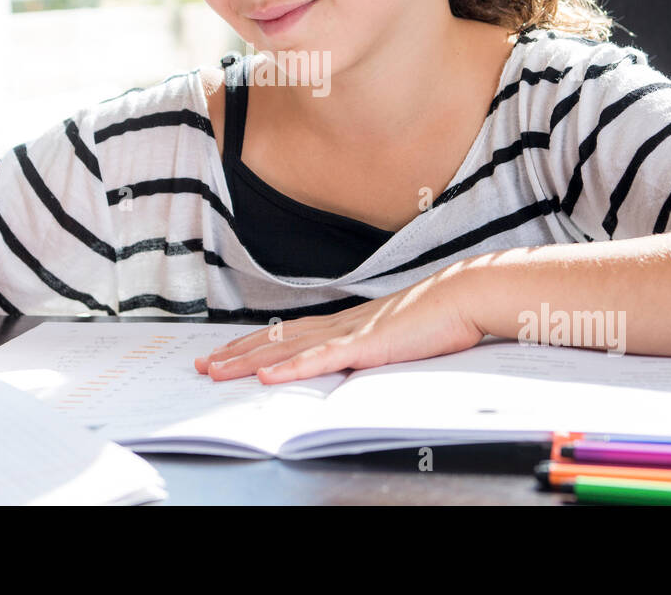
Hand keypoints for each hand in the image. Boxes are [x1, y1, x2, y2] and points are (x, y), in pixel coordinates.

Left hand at [193, 264, 484, 383]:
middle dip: (237, 353)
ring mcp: (350, 332)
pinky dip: (291, 367)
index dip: (256, 345)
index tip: (227, 353)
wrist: (465, 294)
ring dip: (249, 361)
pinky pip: (322, 358)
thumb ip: (373, 345)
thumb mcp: (397, 334)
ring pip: (288, 349)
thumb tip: (357, 357)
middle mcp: (340, 324)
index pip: (289, 334)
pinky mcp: (366, 344)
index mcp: (347, 322)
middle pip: (277, 340)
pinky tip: (267, 375)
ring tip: (217, 371)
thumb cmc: (439, 314)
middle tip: (204, 366)